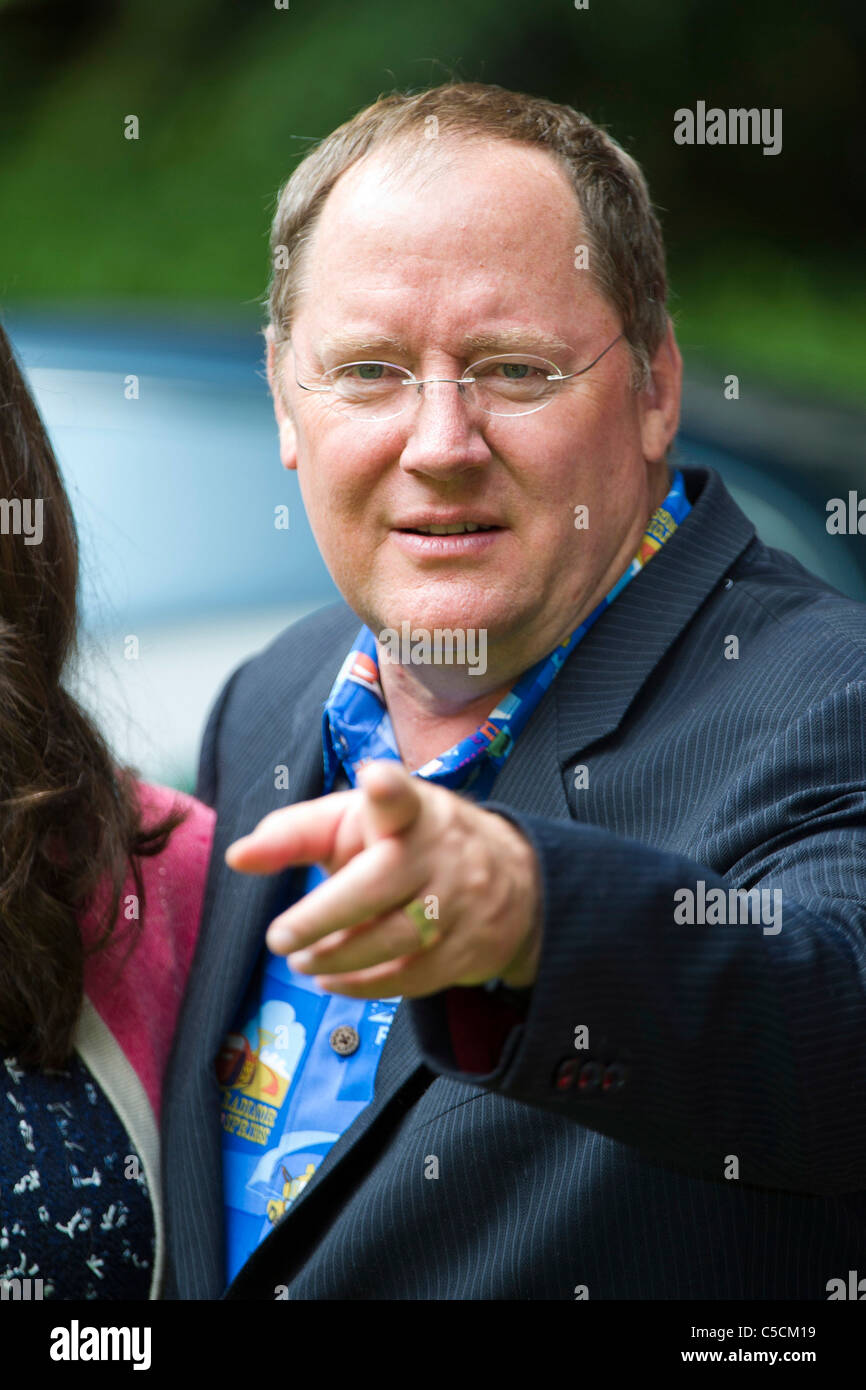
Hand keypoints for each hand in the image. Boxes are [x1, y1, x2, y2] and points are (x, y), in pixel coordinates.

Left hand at [224, 759, 542, 997]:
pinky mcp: (467, 946)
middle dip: (325, 915)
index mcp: (410, 811)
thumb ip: (295, 833)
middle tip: (279, 938)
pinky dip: (365, 984)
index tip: (374, 780)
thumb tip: (237, 857)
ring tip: (300, 960)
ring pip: (396, 938)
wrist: (510, 878)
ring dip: (338, 957)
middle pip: (382, 884)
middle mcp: (439, 851)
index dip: (388, 789)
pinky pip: (413, 975)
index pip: (400, 796)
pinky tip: (332, 979)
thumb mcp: (356, 822)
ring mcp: (459, 901)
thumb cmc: (406, 842)